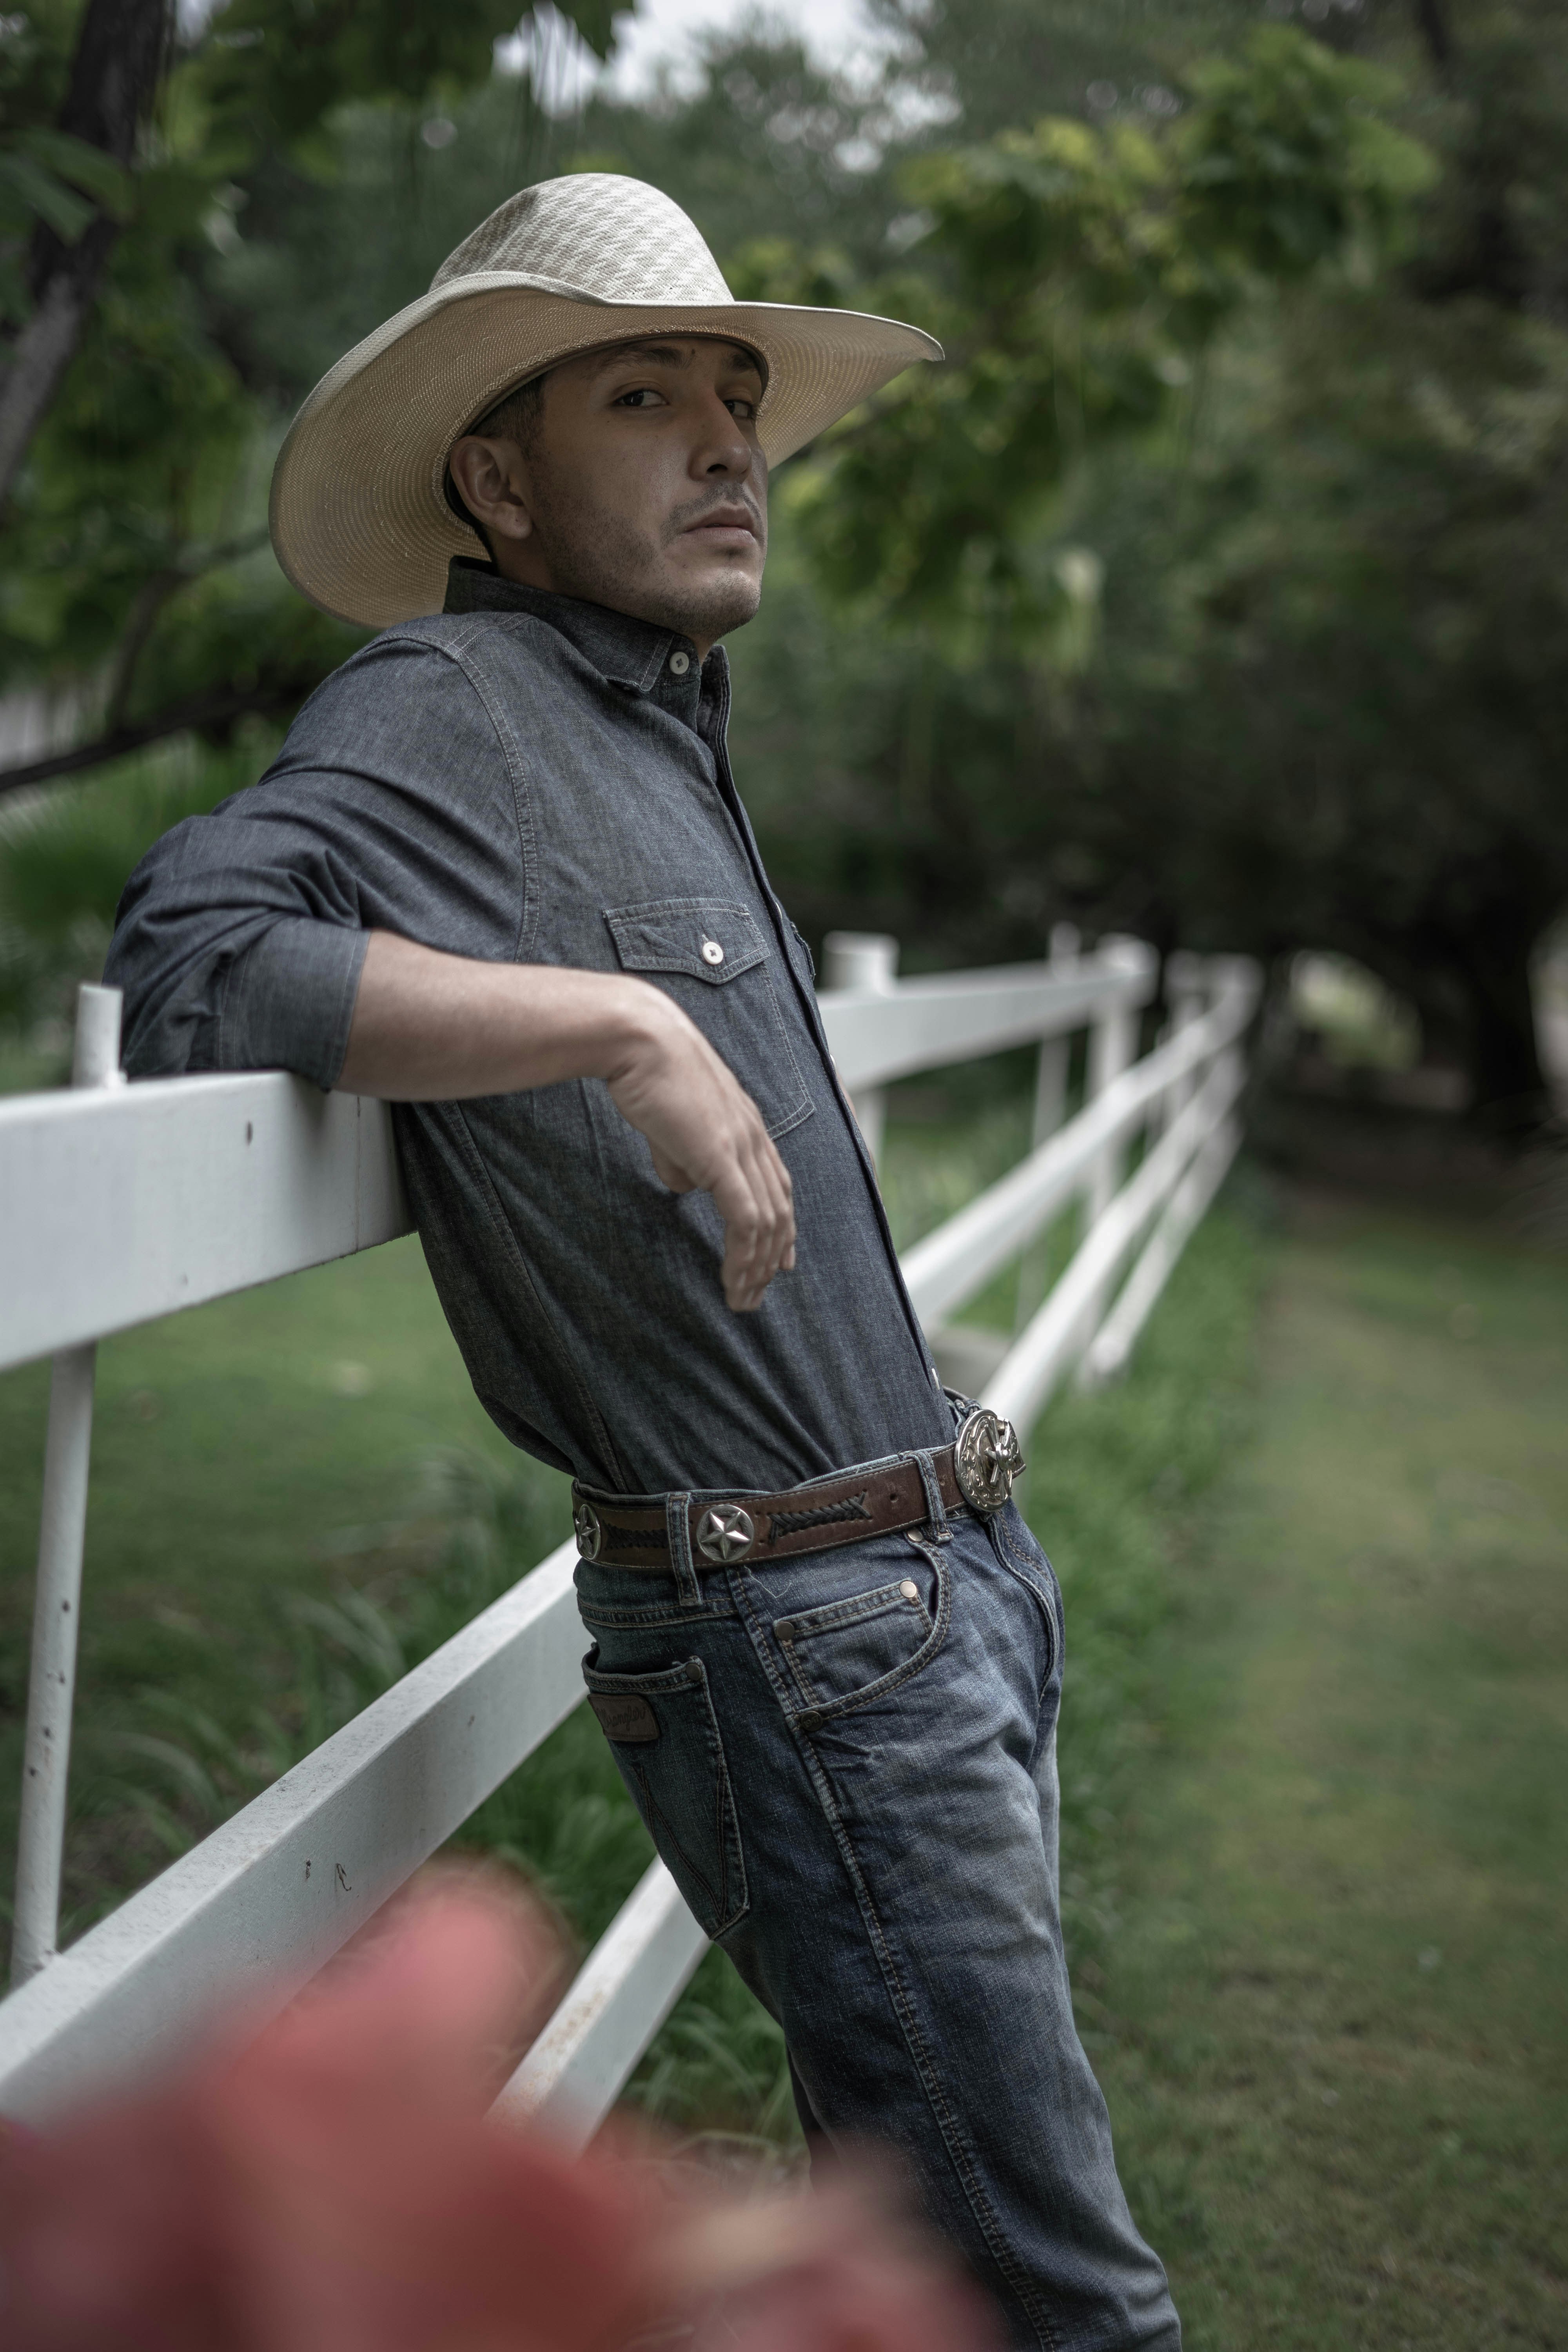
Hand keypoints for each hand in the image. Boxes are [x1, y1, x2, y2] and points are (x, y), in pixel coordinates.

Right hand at [605, 984, 795, 1312]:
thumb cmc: (648, 1073)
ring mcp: (742, 1147)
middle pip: (780, 1212)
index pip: (779, 1186)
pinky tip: (733, 1278)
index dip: (783, 1228)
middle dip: (771, 1260)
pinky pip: (745, 1219)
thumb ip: (684, 1159)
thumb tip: (684, 1186)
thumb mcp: (671, 1126)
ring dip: (756, 1268)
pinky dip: (743, 1255)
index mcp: (747, 1126)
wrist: (640, 1039)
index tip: (779, 1263)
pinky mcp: (722, 1157)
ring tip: (742, 1299)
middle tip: (756, 1295)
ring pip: (768, 1223)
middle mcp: (755, 1138)